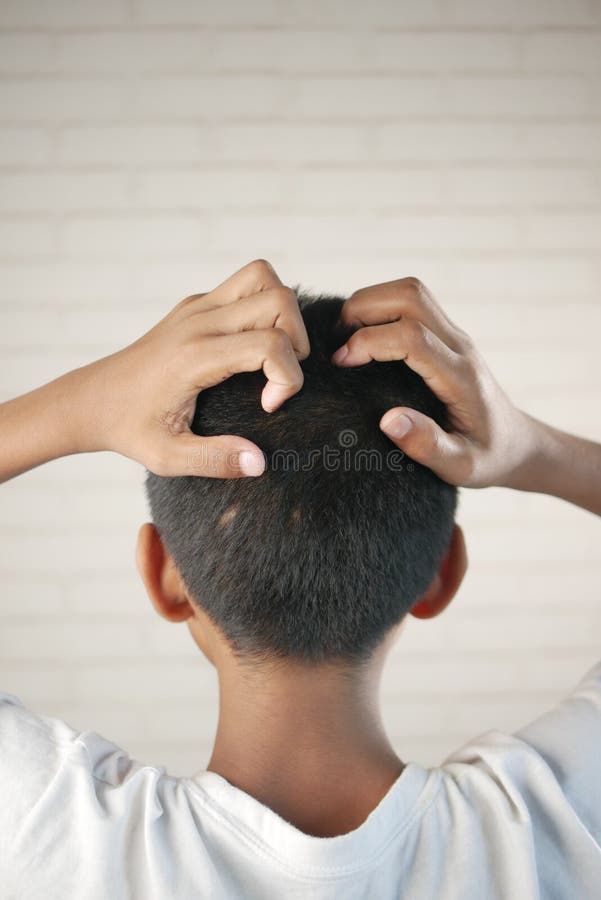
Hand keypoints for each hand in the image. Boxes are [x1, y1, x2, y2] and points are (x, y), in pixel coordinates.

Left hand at [84, 259, 309, 477]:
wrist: (91, 400)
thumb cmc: (129, 428)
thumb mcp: (167, 457)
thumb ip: (214, 460)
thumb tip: (260, 463)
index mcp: (195, 357)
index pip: (269, 344)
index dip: (287, 378)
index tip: (268, 406)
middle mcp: (198, 322)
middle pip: (278, 299)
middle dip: (296, 341)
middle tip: (279, 377)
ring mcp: (196, 307)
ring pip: (263, 277)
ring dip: (283, 314)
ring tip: (272, 355)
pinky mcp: (194, 304)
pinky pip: (244, 285)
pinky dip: (262, 310)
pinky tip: (247, 350)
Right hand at [331, 277, 537, 488]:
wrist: (517, 445)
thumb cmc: (487, 458)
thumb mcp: (461, 466)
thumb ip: (427, 446)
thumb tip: (388, 420)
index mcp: (461, 376)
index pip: (411, 337)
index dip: (368, 342)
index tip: (341, 364)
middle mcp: (460, 346)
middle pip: (410, 296)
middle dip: (363, 309)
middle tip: (337, 343)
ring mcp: (455, 336)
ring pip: (410, 291)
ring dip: (370, 303)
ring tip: (346, 338)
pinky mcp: (447, 336)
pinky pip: (411, 303)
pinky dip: (380, 309)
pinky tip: (364, 339)